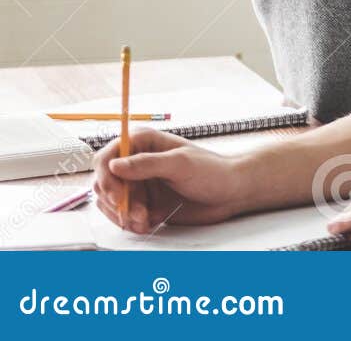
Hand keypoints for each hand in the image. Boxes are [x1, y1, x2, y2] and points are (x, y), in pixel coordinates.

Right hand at [92, 129, 244, 234]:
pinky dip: (133, 223)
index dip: (105, 176)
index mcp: (143, 143)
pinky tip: (151, 222)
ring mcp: (140, 184)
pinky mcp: (145, 203)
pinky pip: (124, 216)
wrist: (231, 192)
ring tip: (146, 220)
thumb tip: (115, 165)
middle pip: (104, 183)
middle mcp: (137, 162)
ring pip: (111, 203)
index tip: (116, 194)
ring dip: (124, 215)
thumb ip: (148, 164)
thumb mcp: (181, 164)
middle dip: (117, 202)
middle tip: (137, 213)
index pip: (107, 157)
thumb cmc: (213, 171)